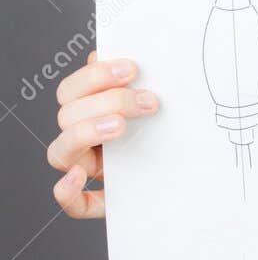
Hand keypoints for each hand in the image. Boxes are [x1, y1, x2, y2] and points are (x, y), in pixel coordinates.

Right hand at [47, 51, 159, 217]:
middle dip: (106, 102)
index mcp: (91, 111)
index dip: (94, 76)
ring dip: (85, 133)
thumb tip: (123, 56)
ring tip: (120, 126)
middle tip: (147, 101)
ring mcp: (89, 171)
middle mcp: (85, 139)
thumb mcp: (159, 101)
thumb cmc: (173, 129)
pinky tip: (79, 176)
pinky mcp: (102, 202)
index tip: (132, 69)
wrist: (194, 171)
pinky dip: (68, 192)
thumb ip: (139, 79)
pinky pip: (72, 204)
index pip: (71, 90)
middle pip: (67, 116)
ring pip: (60, 153)